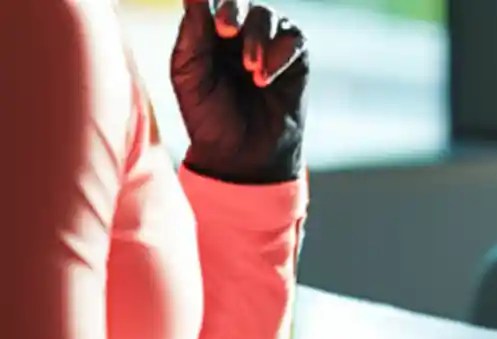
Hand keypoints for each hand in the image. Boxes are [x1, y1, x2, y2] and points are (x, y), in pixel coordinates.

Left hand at [172, 1, 308, 183]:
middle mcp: (239, 34)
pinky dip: (280, 54)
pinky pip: (293, 38)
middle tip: (227, 30)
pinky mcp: (295, 59)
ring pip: (267, 16)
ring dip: (257, 39)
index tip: (214, 23)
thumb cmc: (209, 117)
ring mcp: (268, 44)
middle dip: (234, 10)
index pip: (211, 2)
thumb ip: (192, 33)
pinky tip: (265, 80)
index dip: (216, 5)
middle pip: (240, 1)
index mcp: (208, 34)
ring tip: (251, 70)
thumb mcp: (189, 73)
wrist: (243, 154)